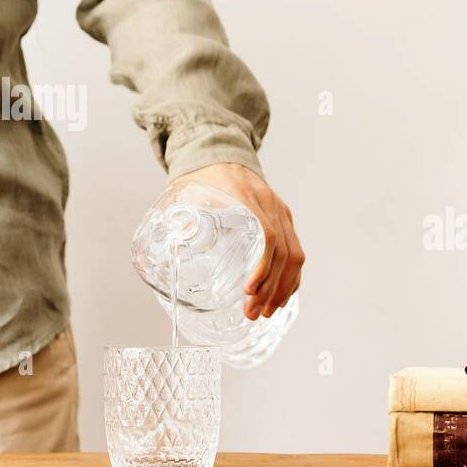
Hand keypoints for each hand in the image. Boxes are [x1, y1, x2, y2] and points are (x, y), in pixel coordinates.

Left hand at [173, 163, 304, 319]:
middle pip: (285, 252)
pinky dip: (290, 279)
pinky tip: (280, 297)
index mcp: (250, 198)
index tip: (249, 290)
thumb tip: (171, 254)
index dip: (263, 267)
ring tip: (266, 312)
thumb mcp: (189, 193)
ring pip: (295, 256)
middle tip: (253, 313)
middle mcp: (272, 206)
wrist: (221, 154)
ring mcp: (281, 213)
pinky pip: (295, 253)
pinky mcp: (284, 221)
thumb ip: (182, 220)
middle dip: (271, 288)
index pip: (268, 235)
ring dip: (283, 288)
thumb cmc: (203, 176)